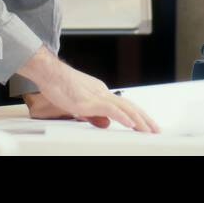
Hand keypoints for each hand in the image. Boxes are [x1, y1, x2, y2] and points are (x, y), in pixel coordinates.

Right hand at [17, 48, 159, 132]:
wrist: (48, 72)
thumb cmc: (58, 85)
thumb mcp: (78, 104)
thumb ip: (94, 114)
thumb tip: (106, 123)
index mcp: (100, 91)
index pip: (123, 105)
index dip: (136, 114)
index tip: (145, 124)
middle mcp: (102, 92)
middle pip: (128, 105)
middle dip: (144, 118)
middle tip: (155, 130)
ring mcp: (96, 95)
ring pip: (123, 107)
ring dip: (138, 120)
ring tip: (149, 130)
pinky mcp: (88, 101)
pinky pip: (110, 109)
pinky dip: (122, 116)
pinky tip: (131, 124)